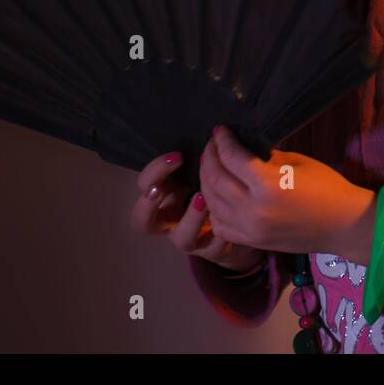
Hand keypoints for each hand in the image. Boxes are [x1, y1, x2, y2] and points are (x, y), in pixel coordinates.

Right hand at [131, 150, 265, 273]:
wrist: (241, 221)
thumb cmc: (215, 187)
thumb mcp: (201, 171)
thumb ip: (197, 158)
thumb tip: (208, 133)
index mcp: (164, 197)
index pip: (144, 185)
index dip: (154, 172)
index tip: (177, 156)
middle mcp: (170, 220)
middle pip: (142, 220)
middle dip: (150, 203)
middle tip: (163, 187)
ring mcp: (189, 238)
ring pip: (180, 238)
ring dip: (191, 218)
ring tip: (203, 200)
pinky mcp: (212, 251)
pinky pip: (213, 247)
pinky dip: (221, 234)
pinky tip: (230, 222)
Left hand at [199, 125, 377, 263]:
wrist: (344, 226)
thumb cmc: (327, 188)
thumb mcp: (296, 163)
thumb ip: (265, 157)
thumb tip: (241, 148)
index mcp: (268, 184)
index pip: (231, 157)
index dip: (222, 140)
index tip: (219, 130)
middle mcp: (253, 209)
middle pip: (215, 179)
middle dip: (209, 157)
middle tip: (212, 145)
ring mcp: (250, 229)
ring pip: (211, 202)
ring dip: (206, 180)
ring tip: (211, 165)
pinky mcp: (251, 241)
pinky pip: (219, 224)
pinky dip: (212, 207)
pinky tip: (217, 194)